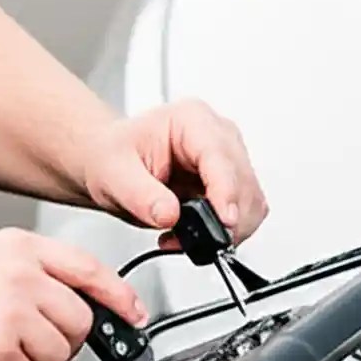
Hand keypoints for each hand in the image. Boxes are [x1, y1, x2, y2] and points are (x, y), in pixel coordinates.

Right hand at [0, 228, 144, 360]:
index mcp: (20, 247)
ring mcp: (12, 312)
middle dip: (59, 341)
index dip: (119, 295)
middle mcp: (22, 274)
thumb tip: (73, 295)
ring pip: (60, 354)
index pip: (90, 268)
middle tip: (23, 343)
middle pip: (80, 320)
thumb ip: (30, 271)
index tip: (134, 314)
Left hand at [80, 99, 268, 247]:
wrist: (109, 164)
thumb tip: (169, 214)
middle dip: (226, 219)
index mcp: (191, 120)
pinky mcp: (230, 185)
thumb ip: (140, 194)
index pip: (220, 157)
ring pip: (251, 202)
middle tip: (191, 240)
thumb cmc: (112, 157)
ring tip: (181, 237)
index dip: (226, 191)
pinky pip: (243, 215)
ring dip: (226, 230)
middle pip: (243, 181)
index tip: (226, 221)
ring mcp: (228, 160)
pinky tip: (191, 235)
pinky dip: (223, 233)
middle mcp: (217, 135)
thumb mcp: (113, 174)